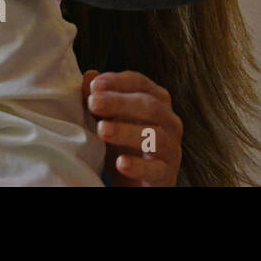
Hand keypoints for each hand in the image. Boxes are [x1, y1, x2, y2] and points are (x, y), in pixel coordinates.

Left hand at [83, 69, 182, 186]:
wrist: (135, 184)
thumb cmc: (124, 147)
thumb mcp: (109, 121)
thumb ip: (100, 100)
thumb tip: (88, 76)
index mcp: (156, 102)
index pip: (141, 84)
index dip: (119, 82)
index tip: (95, 84)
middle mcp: (169, 121)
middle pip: (149, 106)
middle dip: (120, 102)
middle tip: (94, 103)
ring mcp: (171, 148)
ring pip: (155, 135)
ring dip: (127, 131)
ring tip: (102, 129)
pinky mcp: (166, 175)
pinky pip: (156, 169)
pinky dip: (139, 166)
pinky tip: (121, 163)